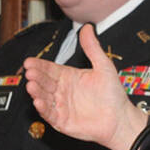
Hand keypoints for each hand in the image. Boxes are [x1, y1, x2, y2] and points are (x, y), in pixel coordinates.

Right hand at [24, 24, 147, 149]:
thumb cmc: (113, 94)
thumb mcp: (103, 66)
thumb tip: (87, 27)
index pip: (50, 69)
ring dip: (37, 92)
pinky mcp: (62, 121)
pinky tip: (38, 101)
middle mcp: (62, 91)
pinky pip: (50, 114)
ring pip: (44, 97)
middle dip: (36, 77)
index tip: (29, 61)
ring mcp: (61, 106)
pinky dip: (43, 109)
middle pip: (45, 82)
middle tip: (30, 72)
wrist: (120, 118)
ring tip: (31, 85)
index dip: (39, 66)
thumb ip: (92, 48)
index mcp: (68, 77)